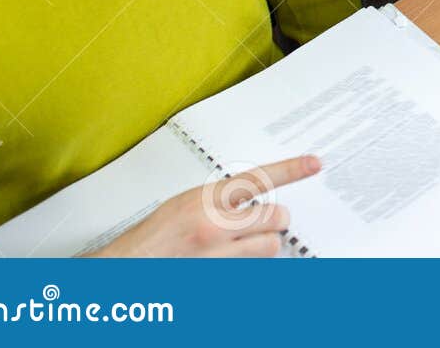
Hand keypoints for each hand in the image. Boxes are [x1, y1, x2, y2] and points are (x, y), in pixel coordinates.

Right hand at [85, 155, 319, 257]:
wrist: (126, 271)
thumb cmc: (150, 239)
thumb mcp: (183, 204)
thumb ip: (217, 200)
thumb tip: (246, 198)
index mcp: (204, 200)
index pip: (258, 178)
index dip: (290, 170)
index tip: (312, 164)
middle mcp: (215, 227)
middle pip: (276, 216)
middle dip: (275, 217)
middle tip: (265, 219)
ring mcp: (219, 256)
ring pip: (271, 245)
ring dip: (265, 242)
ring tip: (246, 241)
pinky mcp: (222, 275)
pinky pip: (253, 267)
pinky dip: (249, 262)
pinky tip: (233, 259)